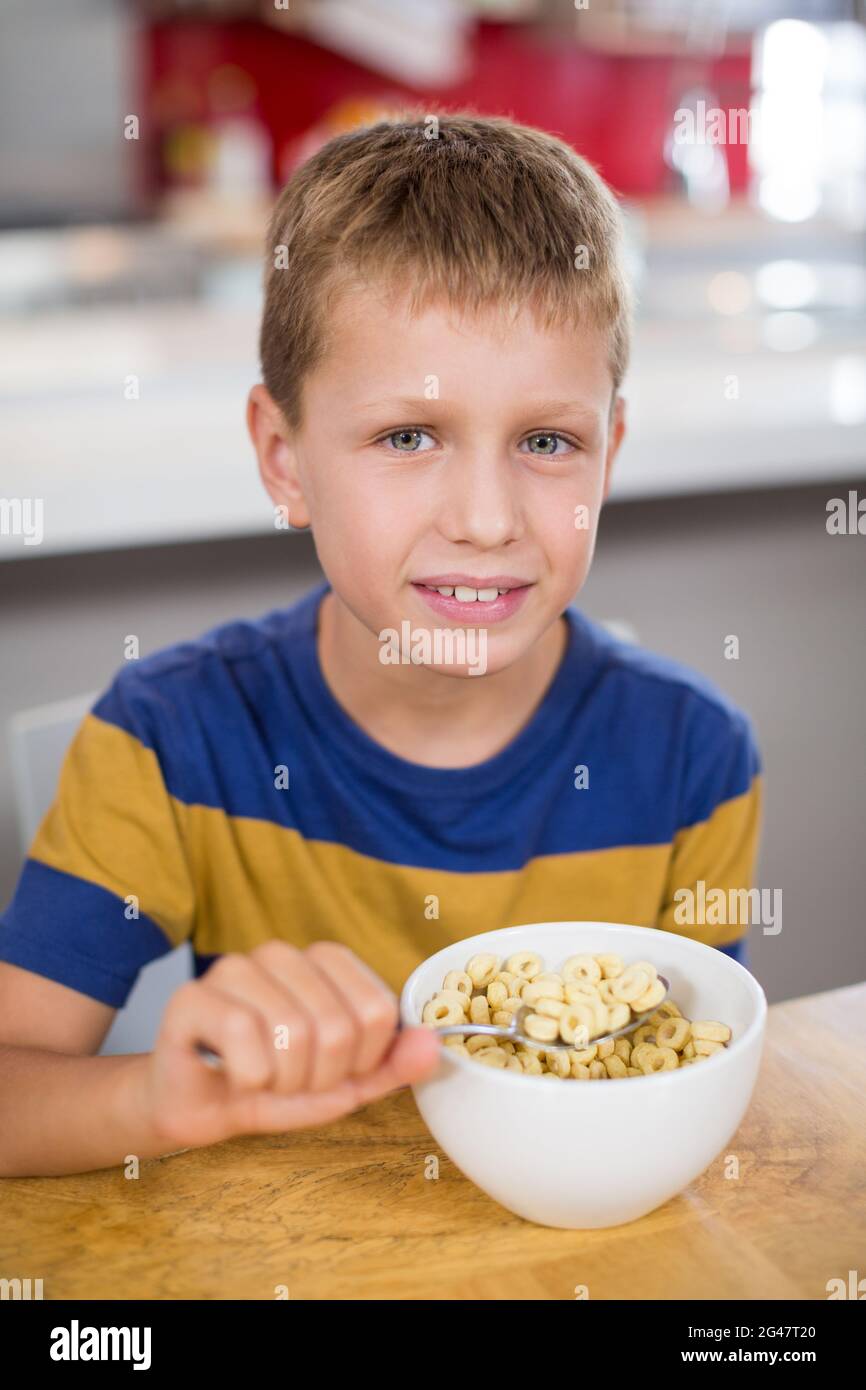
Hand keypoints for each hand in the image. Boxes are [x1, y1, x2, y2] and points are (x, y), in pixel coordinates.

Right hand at [141, 941, 440, 1149]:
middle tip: (293, 1085)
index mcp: (323, 962)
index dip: (363, 1061)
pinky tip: (233, 1077)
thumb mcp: (343, 1084)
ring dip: (283, 1082)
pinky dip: (247, 1077)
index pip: (378, 1010)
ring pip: (292, 1033)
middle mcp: (280, 955)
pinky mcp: (191, 996)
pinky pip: (242, 1038)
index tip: (335, 1074)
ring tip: (263, 1081)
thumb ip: (389, 1066)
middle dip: (321, 1079)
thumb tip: (432, 1045)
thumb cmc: (272, 1087)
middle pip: (338, 1027)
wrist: (197, 1108)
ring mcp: (233, 969)